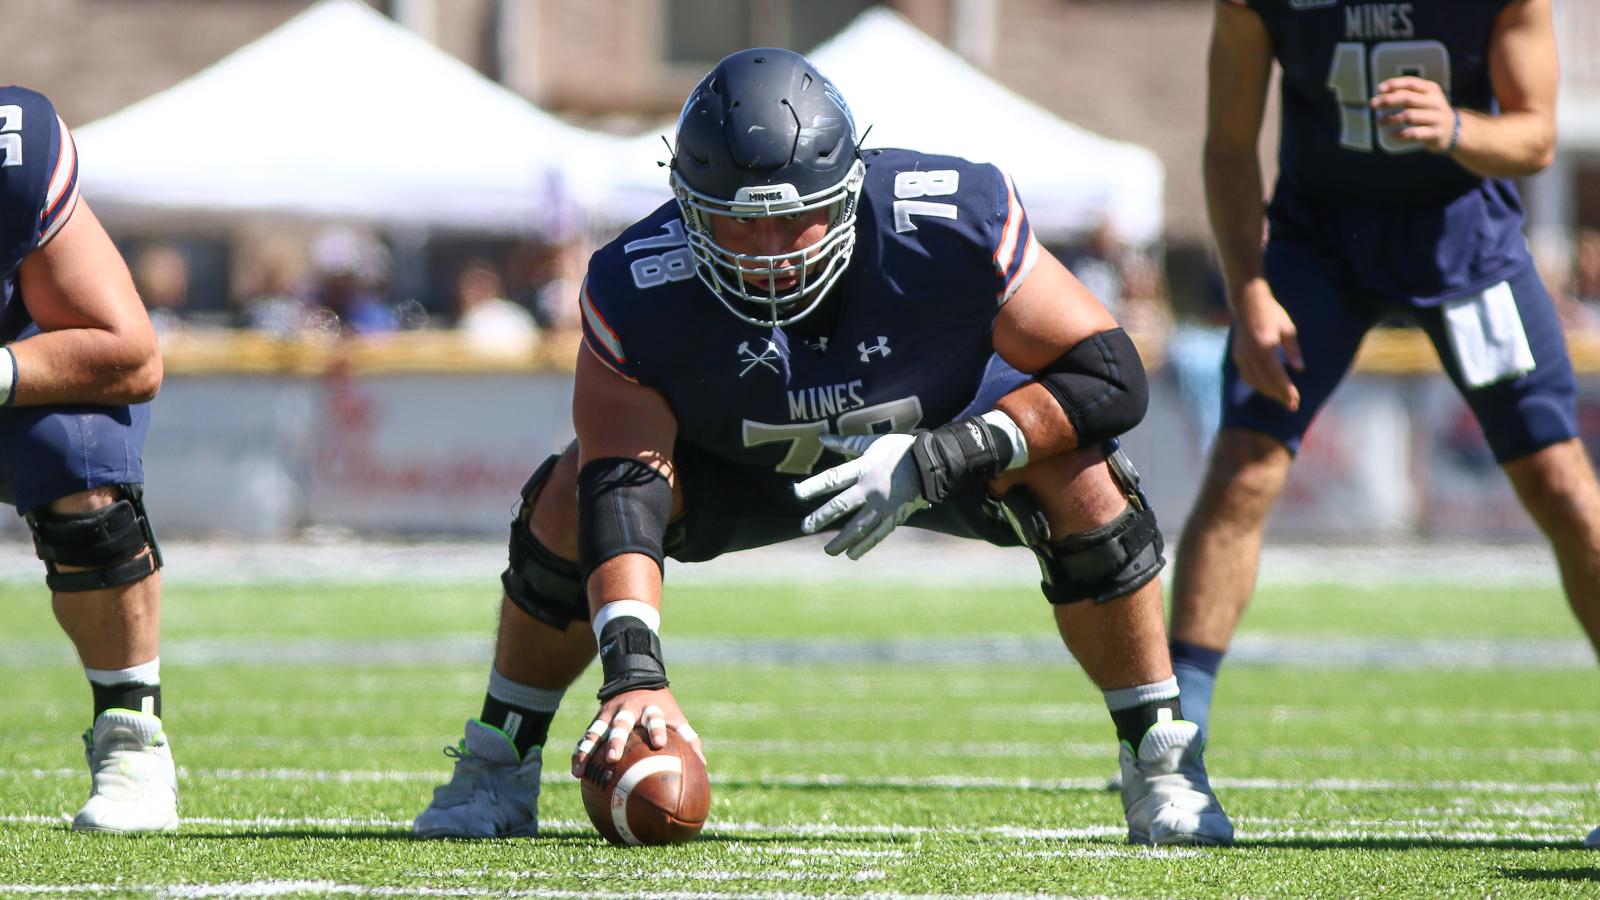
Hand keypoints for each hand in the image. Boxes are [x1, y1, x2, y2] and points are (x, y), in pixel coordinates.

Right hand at [572, 686, 703, 776]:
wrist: (635, 678)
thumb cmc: (660, 706)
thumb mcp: (674, 716)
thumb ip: (688, 738)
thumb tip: (702, 765)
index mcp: (650, 708)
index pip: (654, 717)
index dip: (656, 729)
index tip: (658, 743)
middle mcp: (628, 709)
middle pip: (621, 723)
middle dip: (616, 740)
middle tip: (613, 757)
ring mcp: (609, 713)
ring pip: (596, 730)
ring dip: (588, 749)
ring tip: (581, 770)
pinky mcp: (597, 719)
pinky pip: (585, 737)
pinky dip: (579, 753)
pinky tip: (575, 772)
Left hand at [793, 433, 928, 558]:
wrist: (931, 463)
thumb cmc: (900, 449)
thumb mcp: (872, 442)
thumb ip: (846, 443)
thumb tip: (822, 437)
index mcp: (863, 467)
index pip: (833, 478)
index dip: (813, 485)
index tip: (796, 493)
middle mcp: (870, 488)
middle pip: (841, 505)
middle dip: (821, 517)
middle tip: (805, 527)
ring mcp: (883, 504)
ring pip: (858, 526)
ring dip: (841, 539)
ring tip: (828, 550)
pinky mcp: (894, 516)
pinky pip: (877, 534)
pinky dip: (864, 546)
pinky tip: (852, 555)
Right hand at [1231, 279, 1302, 410]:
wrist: (1248, 303)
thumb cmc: (1272, 314)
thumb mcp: (1288, 328)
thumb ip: (1293, 350)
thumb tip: (1299, 369)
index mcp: (1266, 346)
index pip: (1278, 375)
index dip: (1287, 390)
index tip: (1296, 400)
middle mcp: (1251, 353)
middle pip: (1266, 382)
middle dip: (1280, 396)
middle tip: (1292, 406)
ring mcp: (1242, 355)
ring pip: (1255, 382)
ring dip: (1269, 393)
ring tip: (1281, 399)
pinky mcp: (1237, 356)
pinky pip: (1247, 377)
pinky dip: (1257, 385)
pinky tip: (1267, 388)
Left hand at [1372, 76, 1455, 153]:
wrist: (1453, 130)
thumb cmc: (1431, 112)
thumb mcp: (1424, 99)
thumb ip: (1408, 94)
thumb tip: (1382, 93)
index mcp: (1431, 90)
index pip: (1412, 83)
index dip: (1395, 84)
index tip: (1379, 88)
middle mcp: (1435, 102)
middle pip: (1408, 98)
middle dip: (1388, 100)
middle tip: (1372, 104)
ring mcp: (1437, 118)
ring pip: (1409, 116)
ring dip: (1390, 119)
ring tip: (1377, 121)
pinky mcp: (1436, 133)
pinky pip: (1415, 133)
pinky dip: (1401, 134)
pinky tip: (1391, 134)